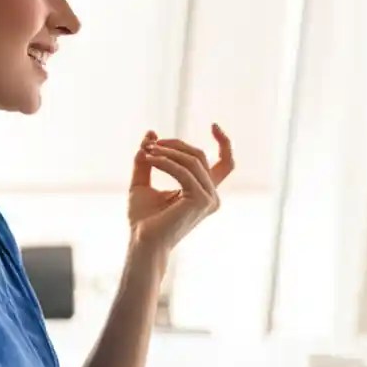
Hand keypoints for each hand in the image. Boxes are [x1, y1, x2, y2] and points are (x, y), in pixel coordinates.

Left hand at [127, 125, 234, 255]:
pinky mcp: (200, 200)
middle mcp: (211, 196)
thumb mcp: (142, 182)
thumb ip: (148, 159)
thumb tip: (150, 133)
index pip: (225, 164)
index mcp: (204, 192)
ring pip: (193, 161)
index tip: (214, 125)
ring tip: (146, 151)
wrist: (141, 242)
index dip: (224, 143)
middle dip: (175, 145)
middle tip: (150, 144)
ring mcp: (209, 199)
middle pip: (200, 156)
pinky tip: (149, 159)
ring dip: (167, 152)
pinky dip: (165, 162)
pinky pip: (184, 171)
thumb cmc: (143, 218)